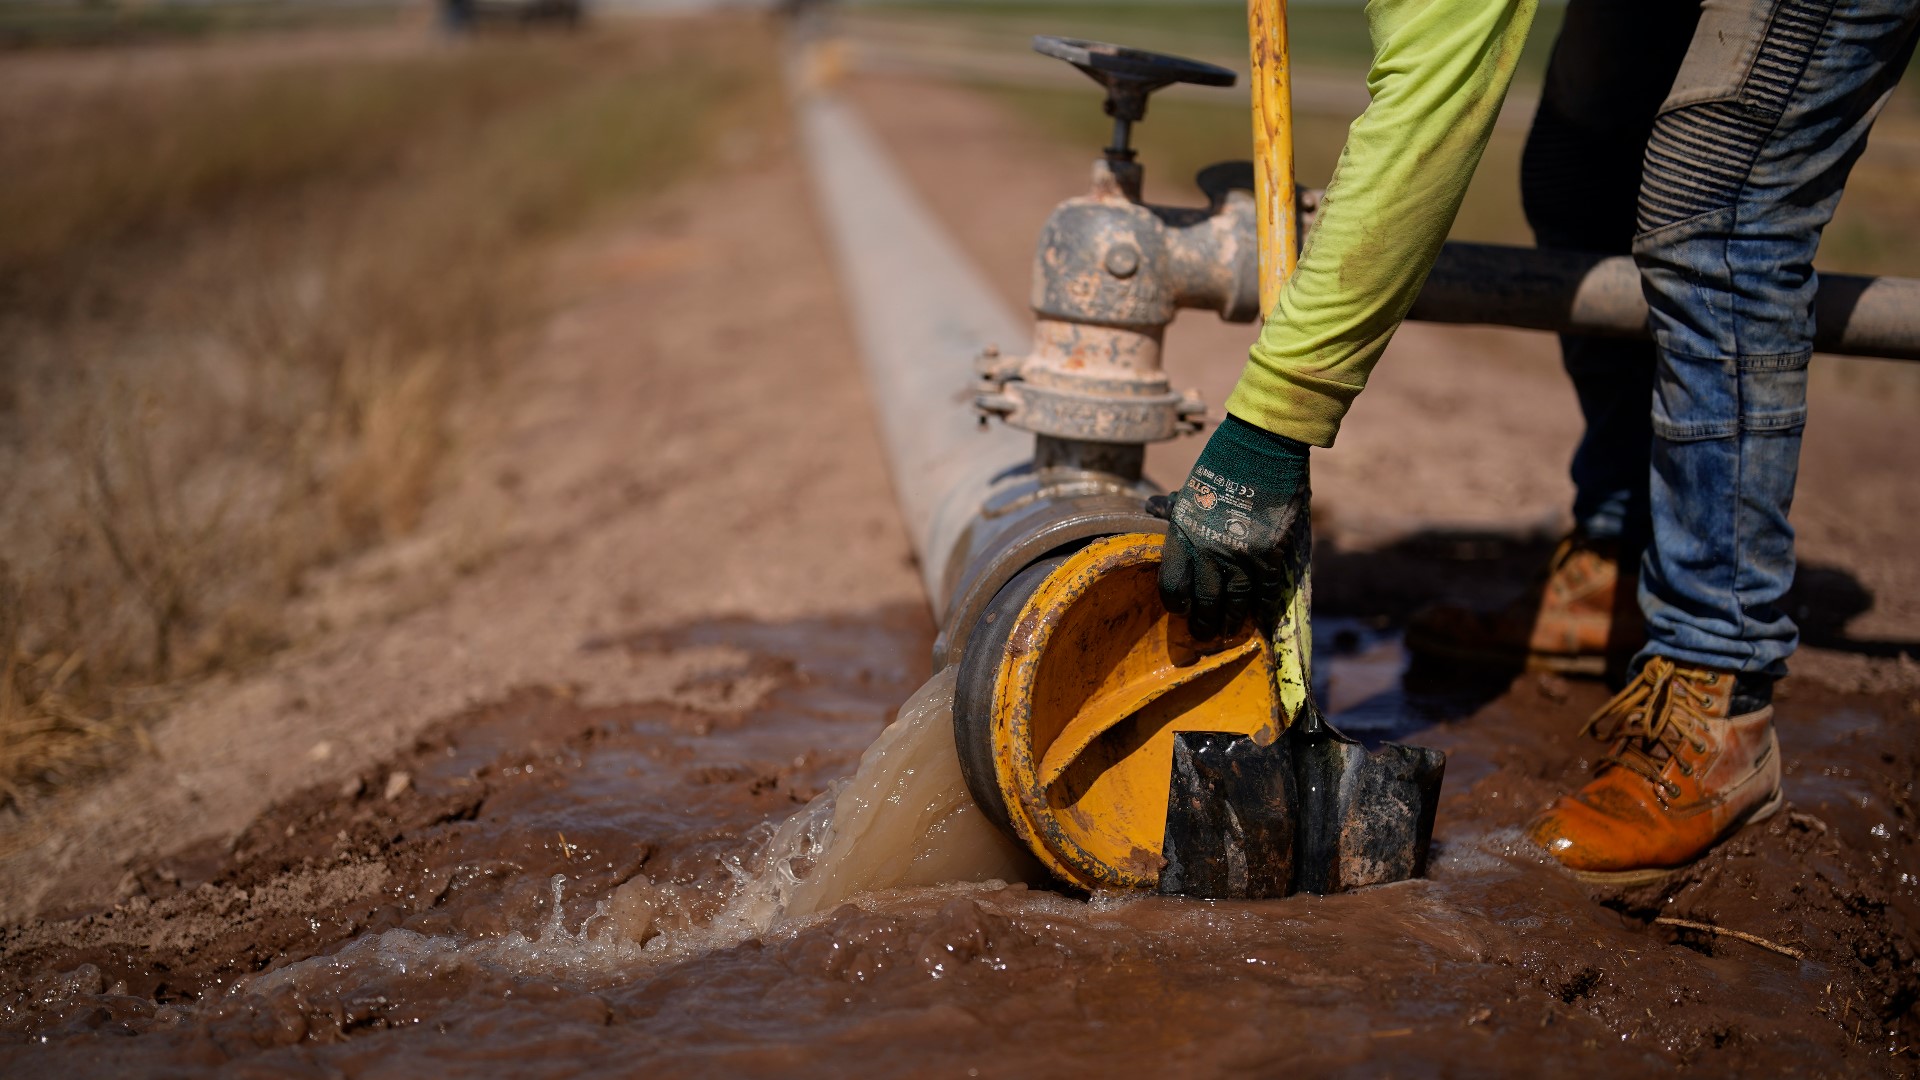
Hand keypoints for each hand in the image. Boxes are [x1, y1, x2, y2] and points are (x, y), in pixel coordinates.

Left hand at [1149, 414, 1309, 639]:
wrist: (1263, 445)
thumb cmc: (1223, 462)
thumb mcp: (1190, 487)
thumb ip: (1174, 507)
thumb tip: (1149, 507)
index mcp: (1183, 533)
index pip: (1172, 584)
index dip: (1176, 603)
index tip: (1181, 611)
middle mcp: (1208, 549)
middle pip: (1203, 601)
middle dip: (1202, 623)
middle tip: (1203, 636)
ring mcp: (1241, 554)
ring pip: (1235, 602)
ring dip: (1231, 623)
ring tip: (1228, 634)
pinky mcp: (1270, 552)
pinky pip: (1266, 591)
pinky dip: (1262, 608)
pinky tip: (1258, 620)